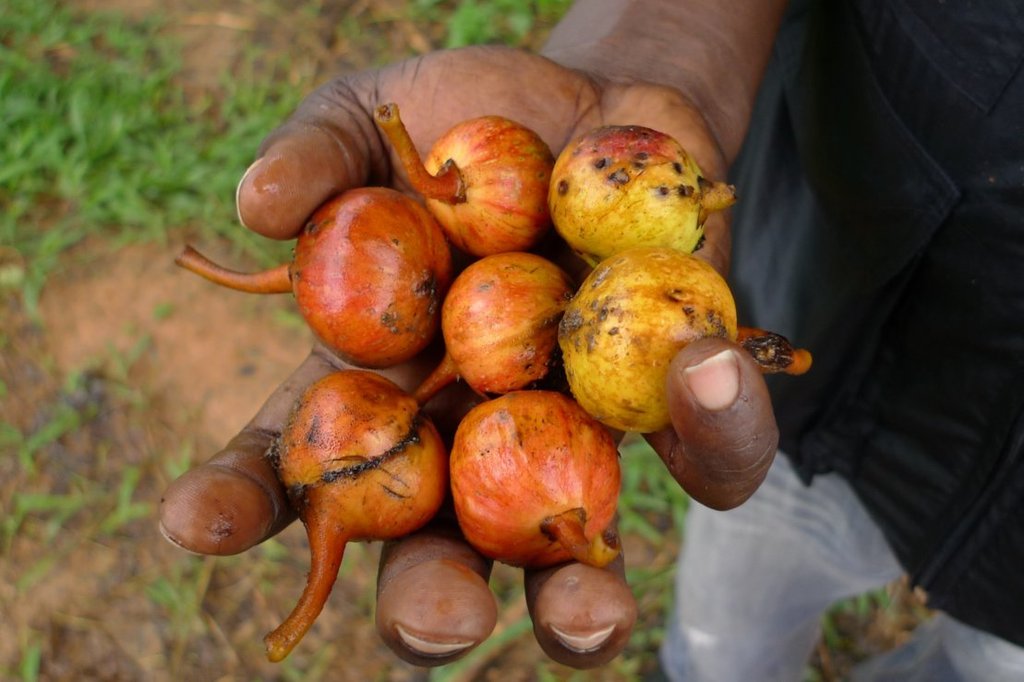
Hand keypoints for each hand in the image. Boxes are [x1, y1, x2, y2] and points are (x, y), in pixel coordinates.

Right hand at [158, 44, 778, 667]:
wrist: (599, 105)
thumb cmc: (464, 122)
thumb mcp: (375, 119)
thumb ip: (317, 155)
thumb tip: (258, 205)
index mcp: (375, 388)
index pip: (293, 462)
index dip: (242, 499)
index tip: (195, 520)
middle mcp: (466, 437)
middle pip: (433, 555)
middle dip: (429, 604)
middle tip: (438, 621)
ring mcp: (569, 434)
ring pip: (565, 554)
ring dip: (575, 603)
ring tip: (588, 615)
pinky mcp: (670, 407)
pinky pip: (707, 454)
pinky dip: (716, 430)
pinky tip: (708, 373)